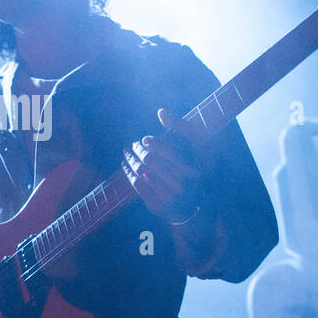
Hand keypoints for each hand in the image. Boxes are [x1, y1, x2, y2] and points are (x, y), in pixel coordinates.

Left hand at [121, 107, 203, 223]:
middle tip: (132, 145)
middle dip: (138, 151)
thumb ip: (179, 129)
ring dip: (130, 160)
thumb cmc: (189, 170)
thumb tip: (161, 111)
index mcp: (192, 169)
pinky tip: (125, 165)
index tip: (144, 139)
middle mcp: (181, 184)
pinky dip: (128, 173)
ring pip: (142, 173)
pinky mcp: (156, 206)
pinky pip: (137, 186)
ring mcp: (168, 196)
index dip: (155, 144)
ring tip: (126, 153)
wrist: (190, 206)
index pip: (170, 152)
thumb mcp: (190, 150)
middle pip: (152, 161)